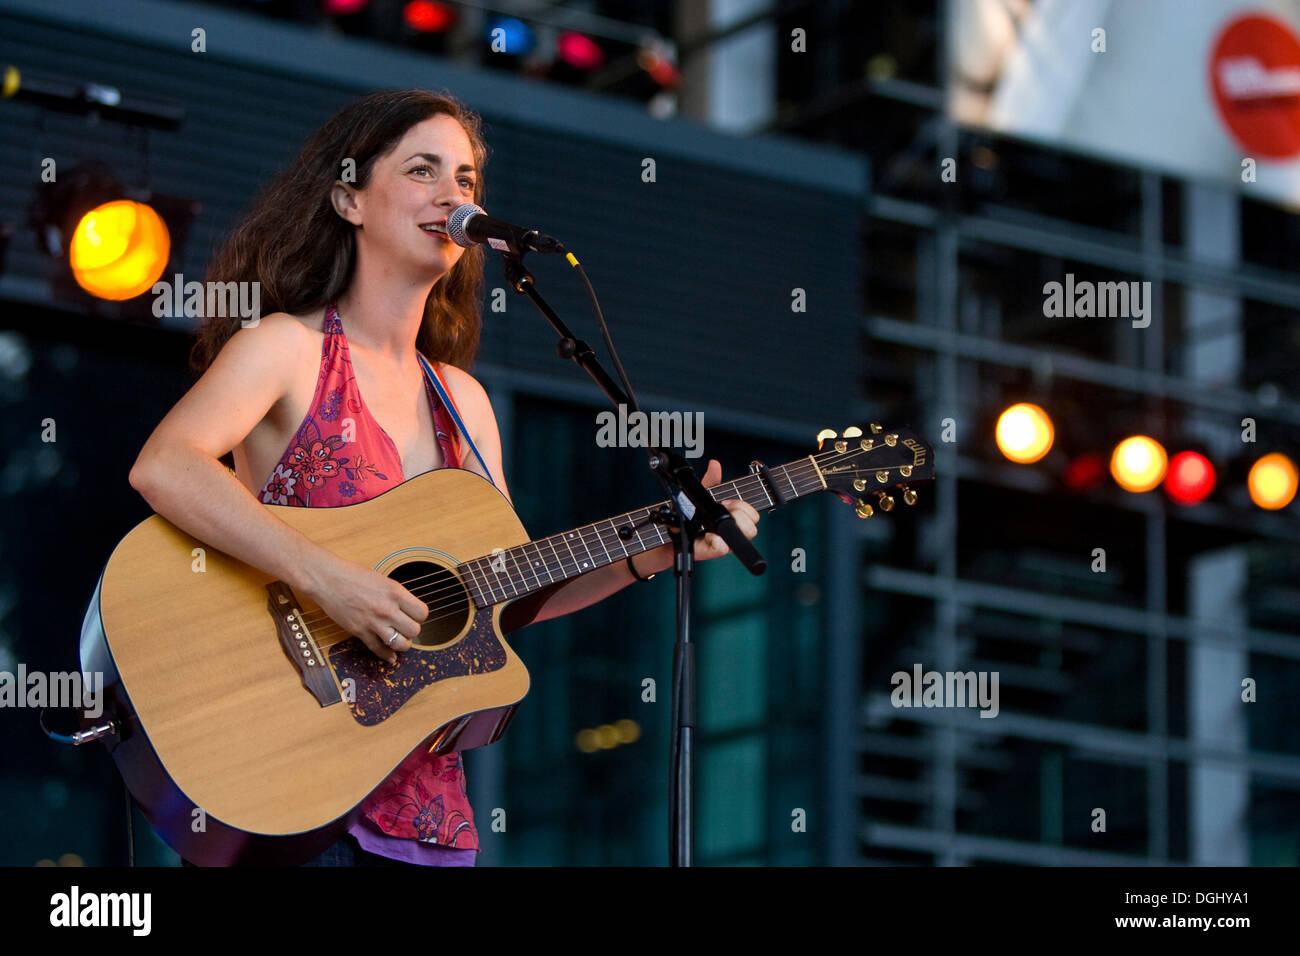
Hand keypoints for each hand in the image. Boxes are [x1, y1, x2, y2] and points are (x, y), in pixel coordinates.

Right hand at [300, 554, 427, 663]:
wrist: (327, 579)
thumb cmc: (352, 574)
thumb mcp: (382, 580)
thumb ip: (396, 595)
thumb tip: (407, 609)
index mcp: (395, 592)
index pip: (422, 613)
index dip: (419, 616)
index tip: (414, 615)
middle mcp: (387, 609)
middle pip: (414, 630)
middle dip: (411, 630)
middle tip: (405, 627)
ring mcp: (373, 622)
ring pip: (400, 644)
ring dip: (402, 644)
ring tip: (399, 640)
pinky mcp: (360, 632)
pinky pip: (378, 649)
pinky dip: (386, 656)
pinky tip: (391, 657)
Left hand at [692, 458, 760, 562]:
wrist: (670, 533)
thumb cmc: (689, 517)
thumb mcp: (702, 496)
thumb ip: (711, 481)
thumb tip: (715, 465)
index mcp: (734, 521)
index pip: (753, 516)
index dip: (743, 507)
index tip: (726, 502)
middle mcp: (732, 535)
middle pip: (753, 528)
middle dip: (739, 514)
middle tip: (721, 510)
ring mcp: (724, 545)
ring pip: (743, 537)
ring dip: (730, 523)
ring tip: (713, 520)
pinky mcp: (712, 552)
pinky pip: (722, 547)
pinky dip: (715, 539)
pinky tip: (706, 533)